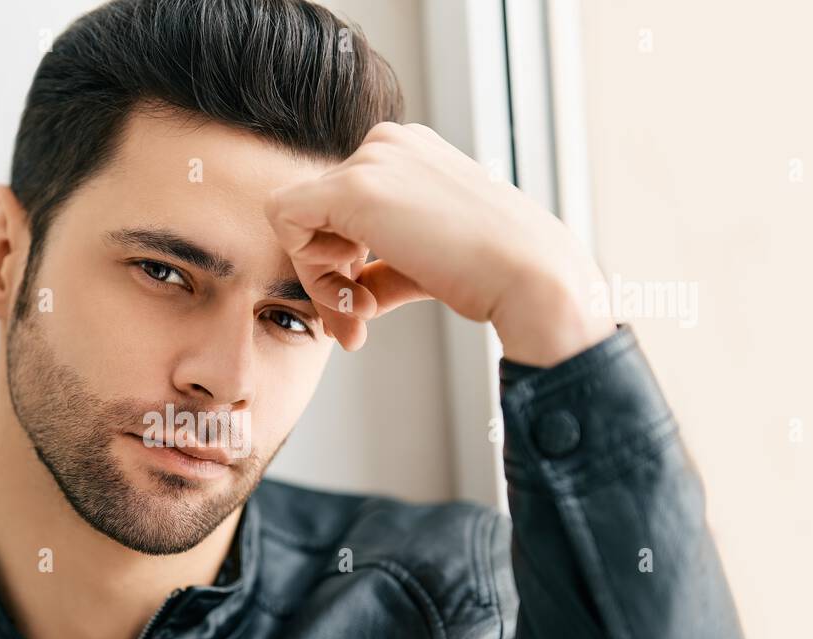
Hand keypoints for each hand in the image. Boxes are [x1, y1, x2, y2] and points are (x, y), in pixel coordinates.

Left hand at [263, 122, 615, 364]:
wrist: (527, 275)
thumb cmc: (489, 273)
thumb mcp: (421, 263)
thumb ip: (377, 269)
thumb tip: (345, 294)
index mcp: (406, 152)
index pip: (336, 204)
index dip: (338, 262)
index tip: (364, 304)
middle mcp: (386, 143)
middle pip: (312, 212)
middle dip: (325, 276)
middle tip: (356, 322)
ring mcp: (370, 159)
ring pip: (295, 218)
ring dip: (319, 279)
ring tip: (362, 314)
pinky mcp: (353, 187)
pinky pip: (285, 220)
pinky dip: (307, 268)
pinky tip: (352, 295)